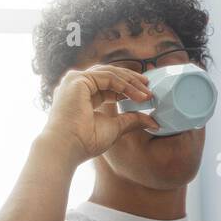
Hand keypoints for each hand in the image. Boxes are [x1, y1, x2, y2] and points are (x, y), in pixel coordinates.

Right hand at [41, 64, 156, 163]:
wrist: (68, 147)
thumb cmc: (86, 142)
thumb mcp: (115, 127)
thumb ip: (131, 120)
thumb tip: (153, 122)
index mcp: (82, 95)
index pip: (107, 84)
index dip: (127, 88)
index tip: (145, 95)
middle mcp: (77, 85)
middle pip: (109, 75)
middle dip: (131, 80)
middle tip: (149, 87)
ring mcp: (75, 80)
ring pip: (110, 73)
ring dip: (131, 82)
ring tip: (147, 94)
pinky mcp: (78, 79)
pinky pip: (108, 77)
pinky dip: (125, 85)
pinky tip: (137, 96)